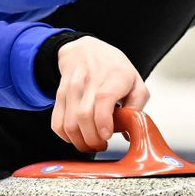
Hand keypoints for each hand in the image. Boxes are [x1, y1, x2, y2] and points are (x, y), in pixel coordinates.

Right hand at [51, 36, 148, 152]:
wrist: (86, 50)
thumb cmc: (113, 68)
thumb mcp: (135, 81)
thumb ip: (137, 105)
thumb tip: (131, 129)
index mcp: (114, 76)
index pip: (103, 99)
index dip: (103, 122)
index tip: (107, 135)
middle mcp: (90, 80)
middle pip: (84, 115)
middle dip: (92, 139)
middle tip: (101, 145)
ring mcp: (72, 88)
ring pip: (69, 122)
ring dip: (79, 141)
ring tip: (90, 145)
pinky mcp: (60, 95)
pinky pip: (57, 122)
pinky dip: (65, 136)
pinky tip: (76, 137)